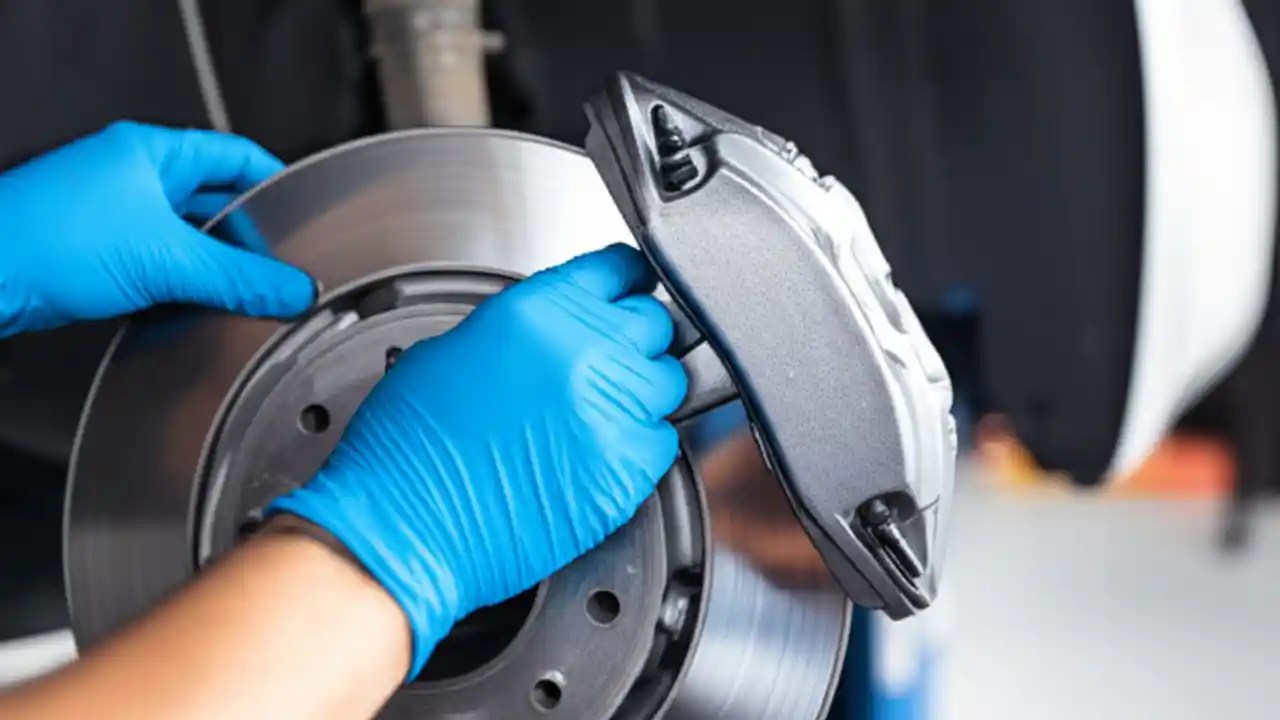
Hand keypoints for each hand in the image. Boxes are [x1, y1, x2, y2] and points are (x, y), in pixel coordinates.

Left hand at [0, 121, 313, 335]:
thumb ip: (239, 279)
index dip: (275, 182)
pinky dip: (184, 282)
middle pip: (216, 201)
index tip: (304, 213)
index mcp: (153, 153)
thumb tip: (292, 290)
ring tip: (239, 290)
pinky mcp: (101, 250)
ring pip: (189, 236)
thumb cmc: (46, 241)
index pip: (237, 156)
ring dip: (214, 264)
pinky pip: (162, 262)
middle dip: (247, 236)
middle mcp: (134, 176)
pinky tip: (195, 304)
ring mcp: (115, 213)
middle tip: (275, 265)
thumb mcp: (167, 260)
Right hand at [268, 244, 687, 677]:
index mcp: (540, 311)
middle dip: (634, 340)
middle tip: (603, 364)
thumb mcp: (452, 349)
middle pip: (654, 323)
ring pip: (667, 382)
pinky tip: (595, 455)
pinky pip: (662, 441)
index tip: (628, 293)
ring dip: (641, 393)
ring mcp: (613, 412)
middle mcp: (585, 353)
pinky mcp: (627, 471)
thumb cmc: (410, 448)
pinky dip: (639, 446)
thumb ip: (525, 327)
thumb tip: (559, 327)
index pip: (620, 270)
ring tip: (594, 414)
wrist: (405, 527)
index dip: (625, 282)